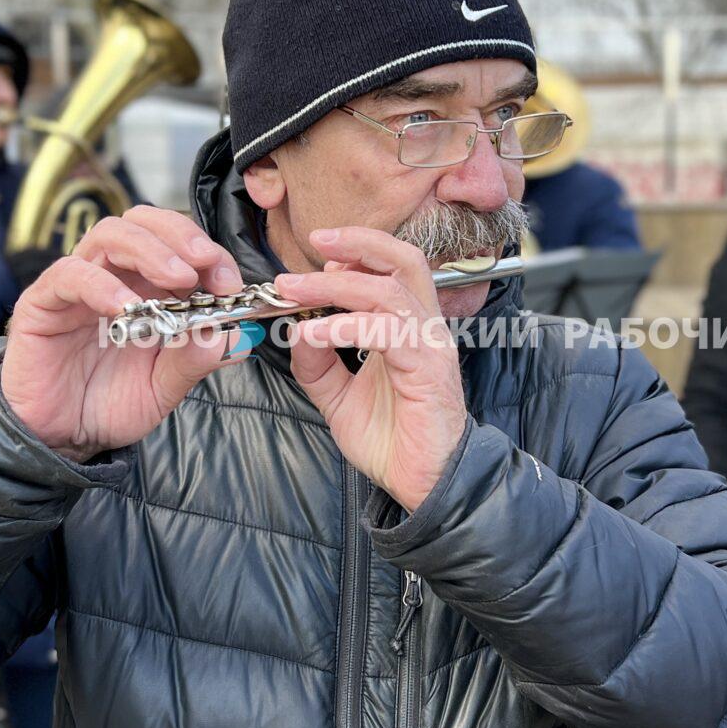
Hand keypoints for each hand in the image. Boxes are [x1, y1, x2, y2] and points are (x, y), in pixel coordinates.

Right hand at [0, 207, 245, 460]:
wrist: (59, 438)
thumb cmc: (109, 405)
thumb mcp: (163, 387)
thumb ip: (195, 360)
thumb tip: (234, 336)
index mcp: (147, 287)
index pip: (177, 244)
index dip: (208, 253)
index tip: (229, 282)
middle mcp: (113, 276)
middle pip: (143, 222)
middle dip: (181, 235)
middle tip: (205, 264)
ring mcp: (77, 285)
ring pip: (109, 234)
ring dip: (149, 250)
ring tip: (177, 279)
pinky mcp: (43, 302)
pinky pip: (69, 274)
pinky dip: (101, 284)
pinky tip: (125, 307)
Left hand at [276, 227, 468, 512]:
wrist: (422, 484)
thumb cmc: (391, 439)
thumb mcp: (337, 397)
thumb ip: (315, 363)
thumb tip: (296, 328)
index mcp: (407, 326)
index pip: (392, 268)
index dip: (356, 251)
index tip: (315, 252)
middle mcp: (423, 328)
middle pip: (403, 260)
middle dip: (358, 244)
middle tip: (314, 244)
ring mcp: (430, 347)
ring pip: (390, 292)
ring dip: (338, 285)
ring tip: (297, 290)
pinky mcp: (429, 371)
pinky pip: (389, 333)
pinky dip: (347, 326)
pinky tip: (317, 332)